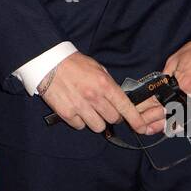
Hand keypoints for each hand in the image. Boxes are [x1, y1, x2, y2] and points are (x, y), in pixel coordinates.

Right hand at [39, 52, 165, 135]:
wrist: (48, 62)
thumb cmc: (74, 63)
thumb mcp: (97, 68)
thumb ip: (109, 84)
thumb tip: (118, 99)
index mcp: (104, 84)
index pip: (125, 107)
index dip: (136, 120)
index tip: (141, 128)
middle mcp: (94, 97)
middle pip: (113, 119)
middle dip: (112, 116)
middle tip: (104, 108)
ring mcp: (79, 106)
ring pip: (98, 126)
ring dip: (96, 120)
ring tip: (88, 109)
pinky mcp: (66, 113)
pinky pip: (80, 126)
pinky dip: (79, 120)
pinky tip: (75, 109)